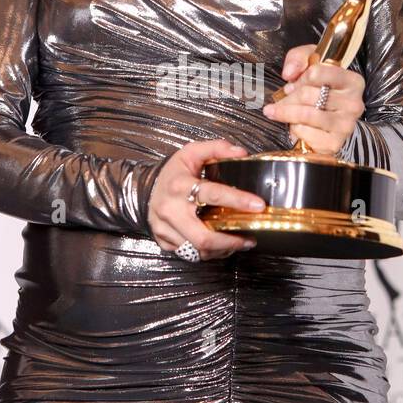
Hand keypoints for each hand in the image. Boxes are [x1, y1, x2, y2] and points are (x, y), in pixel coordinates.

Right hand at [147, 138, 266, 260]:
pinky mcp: (163, 241)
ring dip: (222, 249)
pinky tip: (220, 245)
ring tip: (238, 242)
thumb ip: (217, 148)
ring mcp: (165, 228)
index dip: (238, 200)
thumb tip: (241, 153)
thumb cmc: (174, 172)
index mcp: (180, 185)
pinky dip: (209, 253)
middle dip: (230, 241)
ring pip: (198, 250)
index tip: (259, 205)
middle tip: (250, 239)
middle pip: (203, 237)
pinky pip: (190, 254)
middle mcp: (171, 210)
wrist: (143, 187)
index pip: (213, 194)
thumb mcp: (192, 153)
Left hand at [262, 43, 365, 153]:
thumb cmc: (320, 91)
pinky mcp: (334, 143)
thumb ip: (298, 58)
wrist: (330, 124)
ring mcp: (345, 125)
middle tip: (282, 98)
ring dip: (286, 112)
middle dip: (289, 97)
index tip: (293, 82)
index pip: (317, 72)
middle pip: (307, 94)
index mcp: (352, 81)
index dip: (300, 78)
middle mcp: (354, 104)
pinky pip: (304, 133)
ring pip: (305, 114)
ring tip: (278, 111)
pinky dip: (294, 129)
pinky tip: (296, 126)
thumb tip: (289, 73)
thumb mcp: (311, 64)